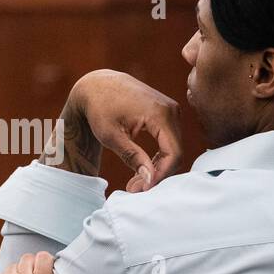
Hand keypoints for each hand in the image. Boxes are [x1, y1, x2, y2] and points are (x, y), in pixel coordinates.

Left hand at [47, 69, 182, 192]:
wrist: (97, 85)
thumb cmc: (99, 108)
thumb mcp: (111, 136)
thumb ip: (132, 157)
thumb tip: (150, 178)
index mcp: (160, 113)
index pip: (174, 153)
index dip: (161, 175)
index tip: (143, 189)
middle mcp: (171, 109)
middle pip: (176, 152)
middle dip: (158, 174)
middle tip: (135, 189)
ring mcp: (171, 109)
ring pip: (174, 148)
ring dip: (158, 168)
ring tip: (135, 182)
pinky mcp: (167, 113)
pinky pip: (170, 140)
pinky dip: (159, 157)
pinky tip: (142, 168)